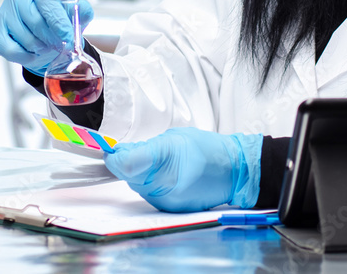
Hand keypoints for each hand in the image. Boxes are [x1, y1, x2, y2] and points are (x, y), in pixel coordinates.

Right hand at [0, 0, 93, 73]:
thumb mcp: (75, 11)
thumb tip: (80, 13)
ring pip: (24, 37)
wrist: (44, 33)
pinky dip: (24, 56)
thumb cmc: (59, 18)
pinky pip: (9, 49)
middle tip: (60, 46)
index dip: (58, 21)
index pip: (47, 1)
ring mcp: (3, 12)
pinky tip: (33, 53)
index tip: (67, 36)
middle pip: (34, 21)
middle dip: (51, 38)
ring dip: (40, 48)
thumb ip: (82, 10)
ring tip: (47, 47)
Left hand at [104, 128, 262, 212]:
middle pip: (129, 177)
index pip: (125, 165)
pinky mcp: (172, 209)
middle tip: (138, 151)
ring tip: (161, 162)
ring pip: (138, 186)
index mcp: (165, 164)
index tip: (110, 150)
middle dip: (128, 164)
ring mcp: (168, 201)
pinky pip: (150, 194)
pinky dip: (151, 183)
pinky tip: (166, 174)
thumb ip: (147, 146)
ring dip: (140, 174)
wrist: (236, 171)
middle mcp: (164, 187)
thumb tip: (122, 152)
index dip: (114, 157)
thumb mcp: (176, 137)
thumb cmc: (209, 150)